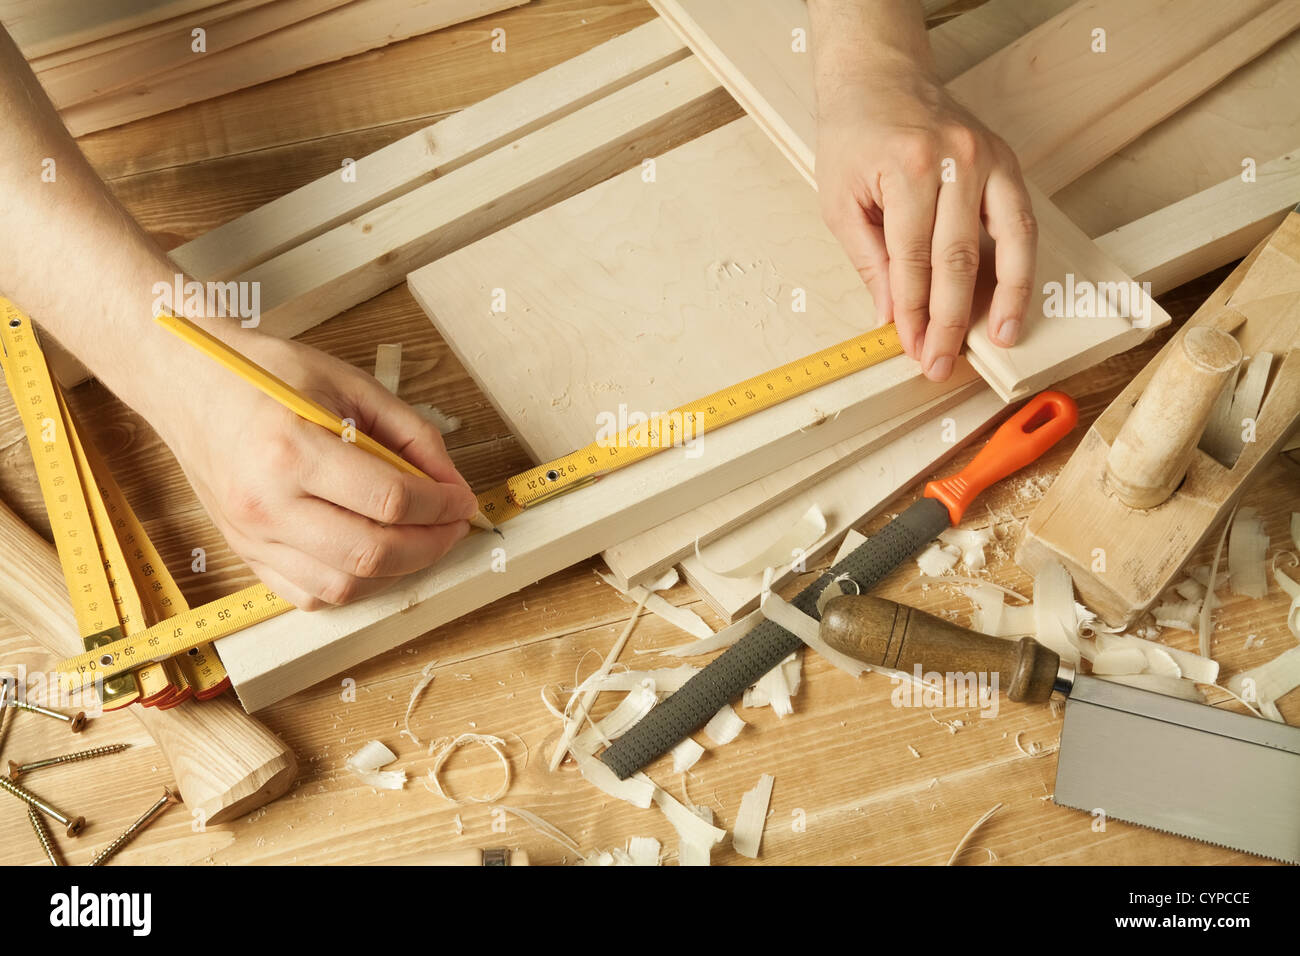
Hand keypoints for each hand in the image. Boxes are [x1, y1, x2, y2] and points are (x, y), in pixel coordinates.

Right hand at [157, 333, 479, 609]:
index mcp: (292, 450)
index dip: (441, 506)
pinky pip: (308, 595)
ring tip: (419, 541)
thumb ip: (411, 435)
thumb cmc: (268, 375)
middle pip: (372, 553)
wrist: (188, 384)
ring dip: (397, 571)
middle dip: (430, 545)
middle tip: (452, 526)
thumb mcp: (351, 385)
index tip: (462, 500)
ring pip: (344, 586)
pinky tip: (373, 556)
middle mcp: (267, 503)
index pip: (389, 500)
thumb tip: (452, 486)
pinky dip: (353, 585)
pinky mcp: (244, 553)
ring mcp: (251, 536)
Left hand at [815, 66, 1037, 380]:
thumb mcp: (839, 200)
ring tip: (1002, 338)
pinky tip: (1016, 298)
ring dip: (1006, 297)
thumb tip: (889, 316)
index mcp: (908, 169)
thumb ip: (868, 259)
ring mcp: (988, 159)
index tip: (914, 349)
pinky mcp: (1007, 161)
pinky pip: (1022, 221)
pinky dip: (1022, 264)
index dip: (914, 312)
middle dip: (950, 319)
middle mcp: (956, 161)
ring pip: (1008, 241)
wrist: (881, 78)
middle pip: (958, 258)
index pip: (913, 259)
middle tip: (943, 361)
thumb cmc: (855, 136)